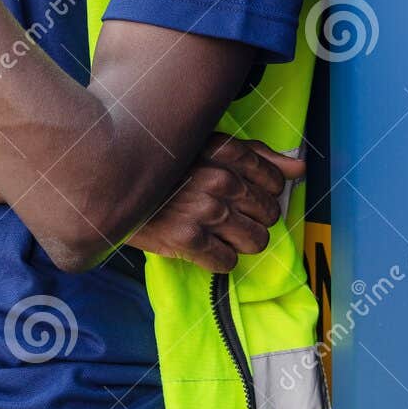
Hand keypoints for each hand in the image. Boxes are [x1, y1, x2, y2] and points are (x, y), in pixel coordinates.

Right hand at [128, 132, 304, 272]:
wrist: (107, 183)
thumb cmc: (161, 165)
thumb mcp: (206, 146)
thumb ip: (256, 155)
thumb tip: (299, 167)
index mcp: (224, 150)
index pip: (273, 179)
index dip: (265, 192)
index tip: (247, 196)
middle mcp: (219, 178)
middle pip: (269, 213)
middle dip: (254, 218)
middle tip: (228, 215)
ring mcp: (204, 209)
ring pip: (255, 241)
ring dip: (241, 241)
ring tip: (219, 232)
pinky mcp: (187, 238)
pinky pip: (226, 262)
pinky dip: (219, 259)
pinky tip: (203, 246)